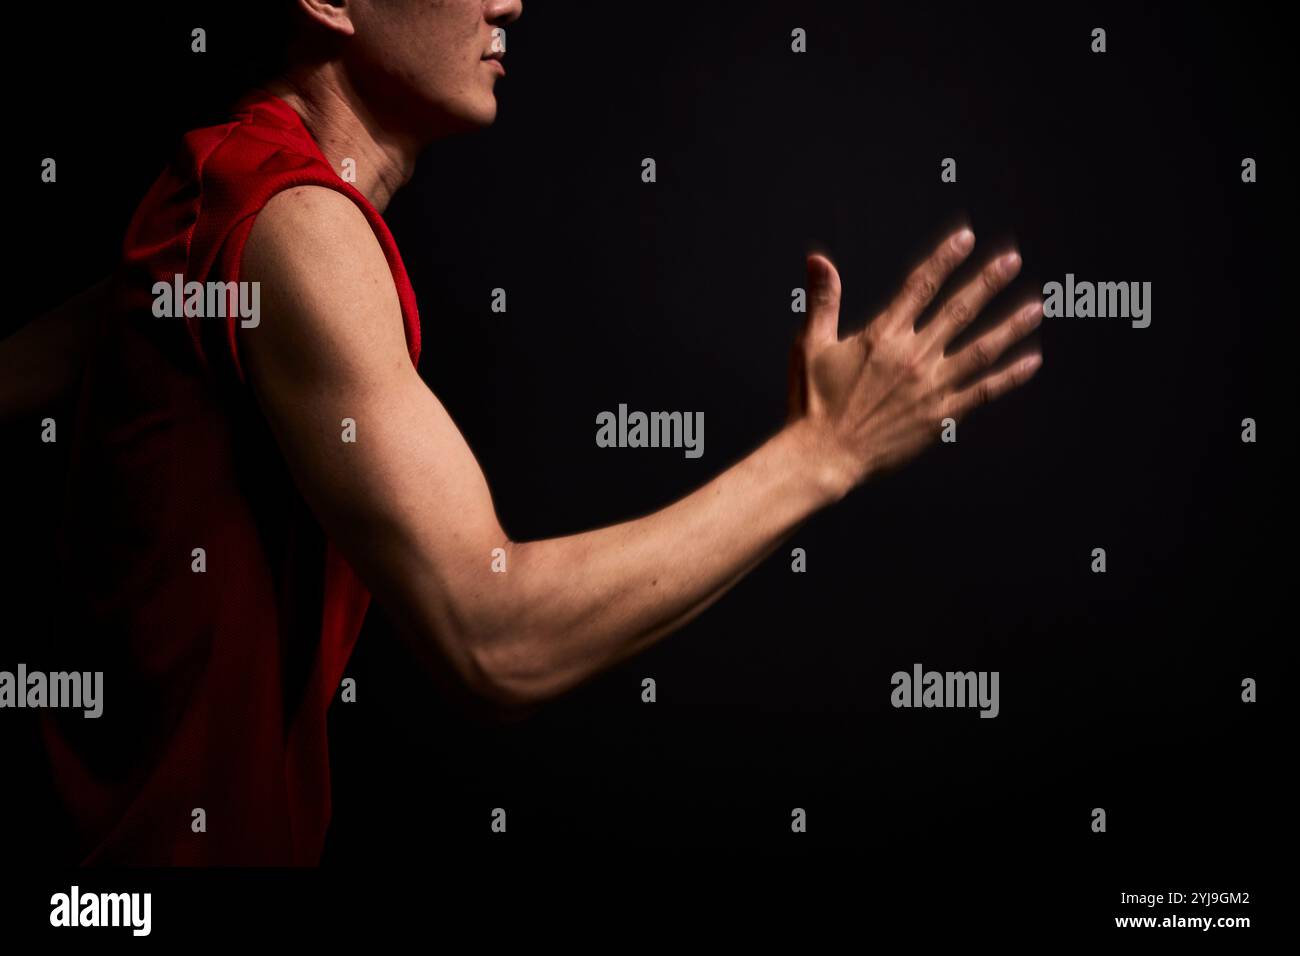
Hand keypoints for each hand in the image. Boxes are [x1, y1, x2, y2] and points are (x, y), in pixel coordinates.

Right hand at [786, 227, 1042, 494]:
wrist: (823, 455)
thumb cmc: (812, 401)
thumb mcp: (810, 345)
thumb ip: (822, 300)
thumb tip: (817, 258)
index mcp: (882, 336)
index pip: (920, 286)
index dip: (944, 259)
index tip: (966, 238)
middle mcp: (913, 356)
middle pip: (959, 311)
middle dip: (987, 283)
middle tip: (1012, 260)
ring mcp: (930, 387)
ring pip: (981, 349)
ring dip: (1010, 326)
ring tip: (1036, 308)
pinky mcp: (940, 416)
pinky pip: (983, 392)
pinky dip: (1009, 377)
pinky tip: (1030, 362)